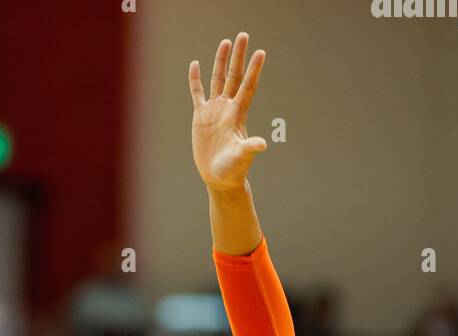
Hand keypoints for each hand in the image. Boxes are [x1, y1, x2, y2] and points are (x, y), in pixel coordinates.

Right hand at [188, 32, 266, 191]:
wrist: (218, 177)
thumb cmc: (233, 169)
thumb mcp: (241, 157)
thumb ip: (249, 148)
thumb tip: (262, 144)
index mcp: (238, 114)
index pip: (248, 86)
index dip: (254, 70)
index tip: (261, 52)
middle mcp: (228, 108)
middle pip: (234, 76)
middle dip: (238, 57)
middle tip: (243, 35)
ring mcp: (214, 111)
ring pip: (217, 80)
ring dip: (221, 62)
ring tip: (225, 42)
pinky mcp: (201, 117)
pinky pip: (198, 94)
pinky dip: (196, 80)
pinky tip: (195, 65)